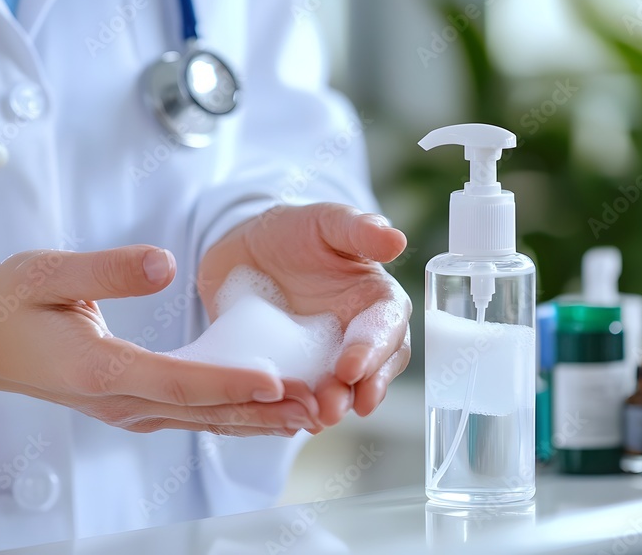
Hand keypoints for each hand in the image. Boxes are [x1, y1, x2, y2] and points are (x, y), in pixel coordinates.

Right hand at [0, 246, 319, 437]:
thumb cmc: (6, 305)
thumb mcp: (47, 272)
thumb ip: (106, 269)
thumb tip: (164, 265)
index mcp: (101, 368)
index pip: (177, 380)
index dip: (229, 381)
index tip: (276, 381)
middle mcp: (118, 400)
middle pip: (202, 411)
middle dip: (263, 410)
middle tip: (318, 404)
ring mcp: (124, 410)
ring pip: (200, 420)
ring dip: (254, 419)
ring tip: (306, 412)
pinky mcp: (128, 406)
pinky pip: (188, 415)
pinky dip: (229, 414)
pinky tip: (261, 410)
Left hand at [199, 203, 411, 427]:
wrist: (244, 249)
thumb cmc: (293, 230)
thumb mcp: (324, 221)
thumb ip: (358, 229)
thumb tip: (397, 239)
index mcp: (376, 302)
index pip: (387, 328)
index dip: (374, 350)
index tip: (353, 368)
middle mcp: (358, 337)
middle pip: (371, 371)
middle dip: (357, 392)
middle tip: (334, 406)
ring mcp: (326, 359)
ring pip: (341, 391)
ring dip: (332, 407)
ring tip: (315, 419)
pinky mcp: (294, 373)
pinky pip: (301, 397)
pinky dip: (296, 410)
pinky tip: (285, 420)